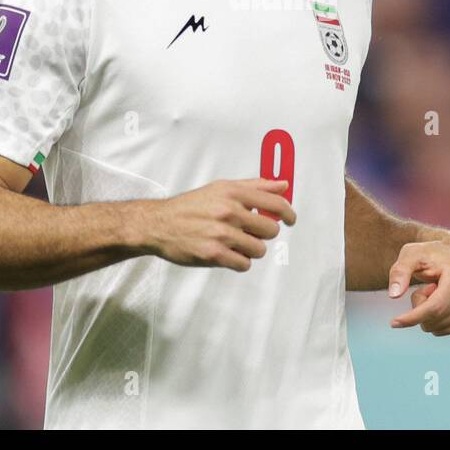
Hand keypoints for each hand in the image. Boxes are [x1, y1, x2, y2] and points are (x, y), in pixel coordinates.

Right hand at [147, 178, 294, 271]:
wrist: (159, 224)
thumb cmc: (191, 206)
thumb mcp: (221, 188)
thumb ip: (255, 186)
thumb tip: (283, 185)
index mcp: (233, 193)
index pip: (275, 204)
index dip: (288, 213)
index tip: (290, 219)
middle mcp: (229, 211)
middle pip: (270, 230)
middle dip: (264, 234)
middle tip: (250, 232)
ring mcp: (221, 234)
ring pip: (259, 250)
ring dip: (250, 249)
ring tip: (235, 243)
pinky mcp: (214, 254)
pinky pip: (244, 264)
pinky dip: (239, 261)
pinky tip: (228, 253)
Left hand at [387, 238, 449, 335]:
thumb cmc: (430, 253)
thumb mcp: (411, 255)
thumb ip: (399, 272)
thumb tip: (393, 295)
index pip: (434, 307)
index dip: (412, 317)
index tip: (393, 323)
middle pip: (432, 319)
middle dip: (418, 306)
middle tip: (426, 286)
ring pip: (436, 328)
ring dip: (427, 313)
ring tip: (436, 291)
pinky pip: (443, 331)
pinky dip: (436, 319)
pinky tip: (444, 301)